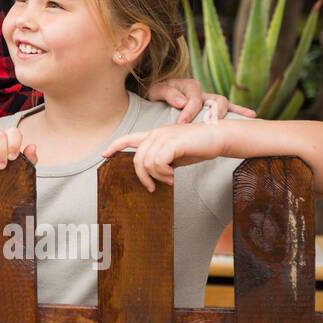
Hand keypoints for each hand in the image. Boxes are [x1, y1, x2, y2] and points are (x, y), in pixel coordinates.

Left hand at [101, 123, 226, 191]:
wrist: (219, 136)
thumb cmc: (199, 146)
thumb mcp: (176, 154)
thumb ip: (162, 160)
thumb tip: (153, 175)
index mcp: (155, 135)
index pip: (128, 138)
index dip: (114, 146)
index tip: (103, 155)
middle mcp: (156, 133)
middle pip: (136, 158)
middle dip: (141, 177)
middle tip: (152, 188)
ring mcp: (164, 137)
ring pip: (146, 163)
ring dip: (157, 177)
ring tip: (169, 180)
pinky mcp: (173, 143)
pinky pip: (157, 163)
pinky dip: (163, 174)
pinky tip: (172, 177)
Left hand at [145, 78, 256, 123]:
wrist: (157, 96)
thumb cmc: (156, 93)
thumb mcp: (156, 90)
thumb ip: (168, 93)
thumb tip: (182, 102)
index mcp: (188, 86)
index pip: (193, 99)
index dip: (188, 112)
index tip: (181, 124)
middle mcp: (201, 91)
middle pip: (215, 100)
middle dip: (214, 114)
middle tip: (210, 126)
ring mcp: (208, 100)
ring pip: (223, 103)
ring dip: (230, 113)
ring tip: (234, 122)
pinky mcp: (212, 108)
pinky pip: (229, 108)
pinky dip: (240, 111)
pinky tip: (251, 115)